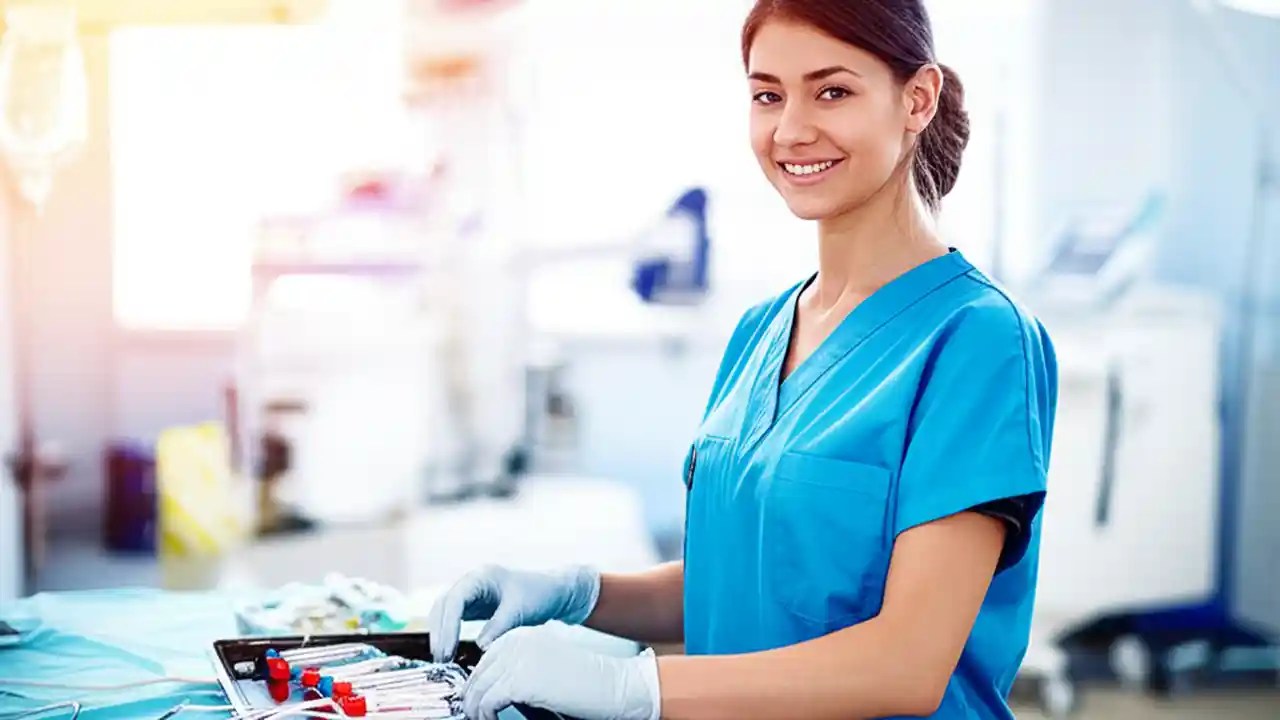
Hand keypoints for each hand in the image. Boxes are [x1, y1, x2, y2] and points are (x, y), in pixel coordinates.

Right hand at [427, 565, 601, 661]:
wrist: (556, 592)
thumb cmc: (541, 594)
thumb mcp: (520, 610)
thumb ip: (499, 627)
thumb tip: (480, 646)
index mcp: (482, 576)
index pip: (455, 600)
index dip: (448, 626)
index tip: (447, 650)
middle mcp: (472, 582)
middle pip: (444, 605)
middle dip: (440, 632)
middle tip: (440, 660)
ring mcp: (471, 593)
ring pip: (445, 612)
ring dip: (441, 634)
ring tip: (442, 660)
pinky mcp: (474, 606)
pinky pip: (453, 618)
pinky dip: (449, 634)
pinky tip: (450, 652)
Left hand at [462, 627, 659, 719]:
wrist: (614, 685)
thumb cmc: (585, 682)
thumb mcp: (545, 667)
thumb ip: (517, 671)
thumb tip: (486, 693)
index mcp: (521, 635)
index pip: (483, 662)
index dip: (478, 687)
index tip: (479, 705)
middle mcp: (515, 643)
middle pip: (476, 676)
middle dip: (473, 701)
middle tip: (479, 717)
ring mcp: (516, 660)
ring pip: (476, 692)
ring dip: (477, 712)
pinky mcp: (519, 682)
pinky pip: (486, 704)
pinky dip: (486, 718)